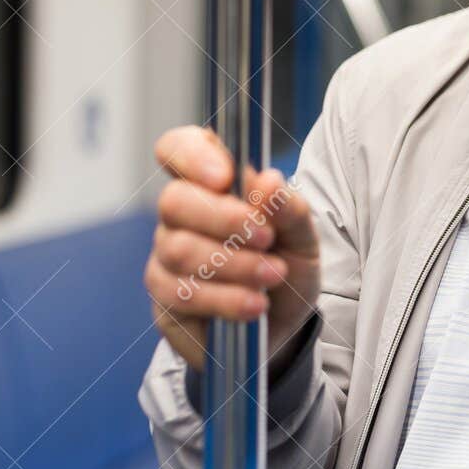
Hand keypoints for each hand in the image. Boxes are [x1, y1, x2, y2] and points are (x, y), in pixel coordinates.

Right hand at [144, 125, 320, 373]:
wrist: (284, 321)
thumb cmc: (285, 263)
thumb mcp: (303, 235)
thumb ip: (289, 208)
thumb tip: (268, 180)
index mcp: (210, 183)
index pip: (177, 148)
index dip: (192, 155)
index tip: (225, 177)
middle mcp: (180, 215)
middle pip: (173, 201)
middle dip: (224, 220)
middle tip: (267, 238)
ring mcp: (166, 257)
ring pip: (178, 251)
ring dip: (234, 265)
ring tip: (274, 275)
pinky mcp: (164, 300)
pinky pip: (180, 295)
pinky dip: (225, 299)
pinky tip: (254, 304)